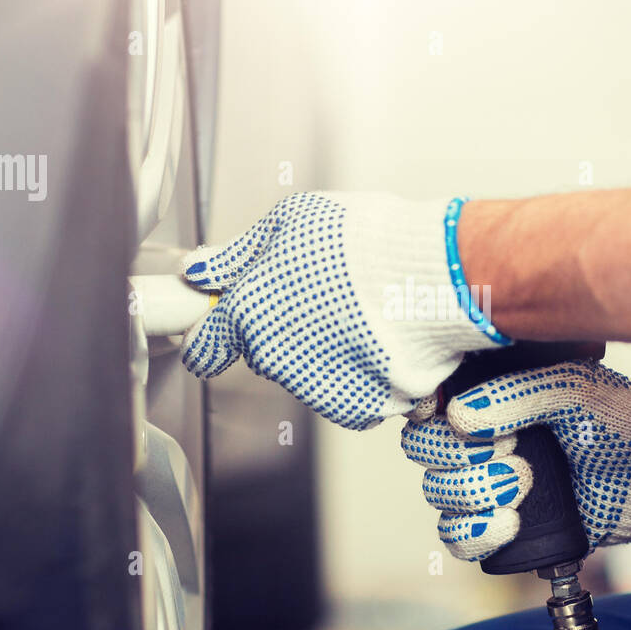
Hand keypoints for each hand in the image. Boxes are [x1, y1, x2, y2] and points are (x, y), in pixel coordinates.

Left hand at [178, 192, 502, 429]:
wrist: (431, 279)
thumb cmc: (365, 243)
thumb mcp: (288, 221)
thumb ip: (236, 254)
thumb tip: (200, 270)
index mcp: (247, 315)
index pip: (205, 346)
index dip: (211, 336)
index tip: (215, 333)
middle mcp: (274, 360)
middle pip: (265, 354)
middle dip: (284, 330)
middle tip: (323, 295)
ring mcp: (317, 389)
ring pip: (309, 374)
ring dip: (326, 350)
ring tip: (360, 312)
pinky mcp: (359, 408)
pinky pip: (351, 392)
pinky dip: (362, 372)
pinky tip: (379, 339)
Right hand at [401, 359, 630, 560]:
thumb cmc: (624, 422)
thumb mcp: (575, 389)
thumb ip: (519, 394)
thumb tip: (458, 417)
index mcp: (491, 393)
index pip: (428, 398)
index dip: (426, 408)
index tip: (443, 412)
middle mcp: (481, 437)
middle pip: (423, 448)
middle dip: (457, 453)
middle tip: (511, 451)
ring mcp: (489, 482)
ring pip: (438, 492)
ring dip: (473, 491)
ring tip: (524, 484)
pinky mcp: (502, 526)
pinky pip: (457, 537)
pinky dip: (474, 533)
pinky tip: (509, 522)